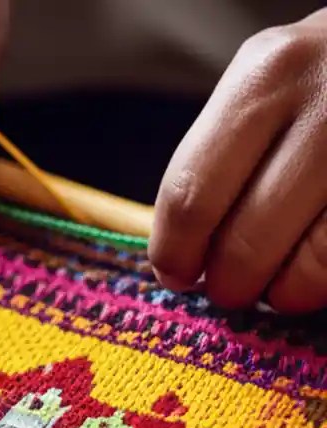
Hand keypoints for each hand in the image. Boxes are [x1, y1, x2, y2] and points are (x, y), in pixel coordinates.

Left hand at [151, 10, 326, 312]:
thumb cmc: (323, 78)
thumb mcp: (269, 84)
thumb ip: (223, 153)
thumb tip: (180, 248)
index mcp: (266, 77)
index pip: (191, 192)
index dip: (175, 251)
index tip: (173, 274)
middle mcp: (325, 106)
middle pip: (245, 239)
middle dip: (227, 283)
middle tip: (226, 289)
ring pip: (308, 263)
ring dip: (279, 292)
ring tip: (273, 286)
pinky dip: (319, 283)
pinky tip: (311, 272)